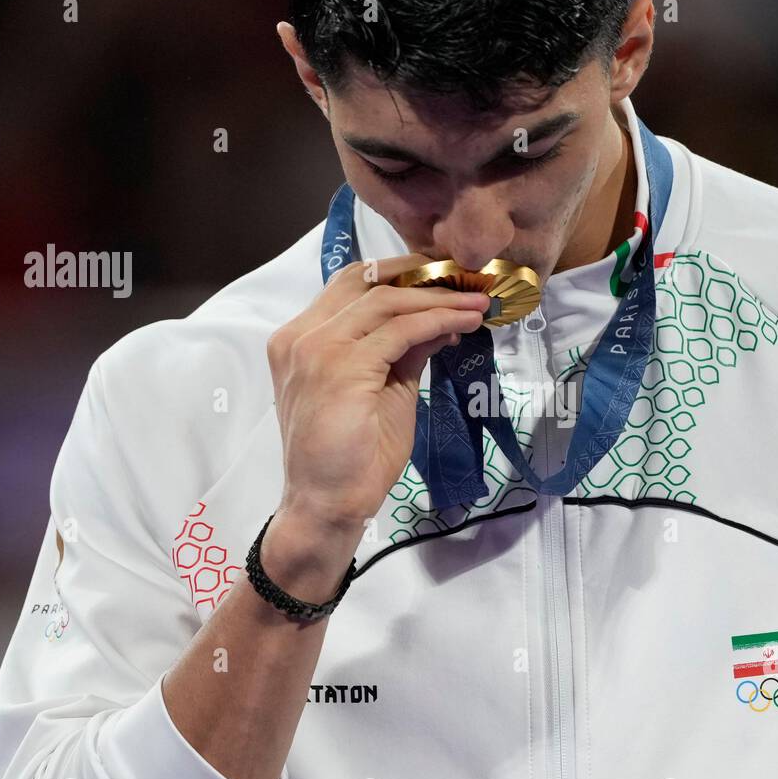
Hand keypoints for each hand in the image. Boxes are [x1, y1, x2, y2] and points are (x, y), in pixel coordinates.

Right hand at [266, 254, 489, 530]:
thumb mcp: (385, 389)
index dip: (399, 275)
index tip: (443, 276)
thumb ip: (404, 351)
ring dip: (439, 298)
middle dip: (421, 275)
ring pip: (387, 302)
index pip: (350, 285)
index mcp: (301, 339)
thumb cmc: (352, 457)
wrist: (328, 504)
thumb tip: (440, 320)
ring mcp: (316, 349)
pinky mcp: (341, 367)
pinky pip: (400, 330)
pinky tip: (464, 323)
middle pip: (365, 281)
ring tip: (477, 303)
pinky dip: (437, 320)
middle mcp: (300, 336)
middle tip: (466, 280)